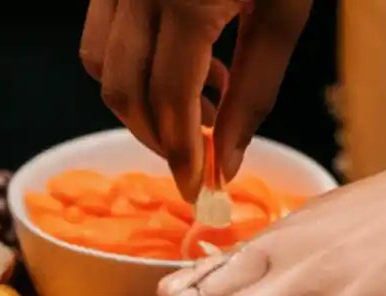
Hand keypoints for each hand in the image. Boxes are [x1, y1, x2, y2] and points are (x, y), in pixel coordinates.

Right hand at [80, 0, 309, 198]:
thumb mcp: (285, 10)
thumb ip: (255, 90)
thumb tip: (226, 162)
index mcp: (188, 0)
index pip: (169, 101)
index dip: (181, 152)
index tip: (197, 187)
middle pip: (124, 91)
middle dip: (157, 135)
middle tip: (198, 154)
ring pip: (100, 65)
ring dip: (139, 102)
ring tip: (197, 103)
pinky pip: (99, 32)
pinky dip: (128, 63)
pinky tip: (179, 62)